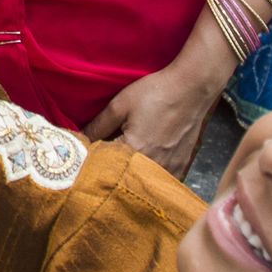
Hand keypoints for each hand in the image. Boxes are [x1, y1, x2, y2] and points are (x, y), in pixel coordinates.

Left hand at [86, 60, 220, 177]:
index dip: (93, 164)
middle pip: (125, 180)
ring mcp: (170, 169)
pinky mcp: (181, 167)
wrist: (192, 87)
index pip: (104, 167)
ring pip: (143, 184)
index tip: (85, 162)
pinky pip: (161, 183)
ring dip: (131, 180)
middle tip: (102, 168)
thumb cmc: (157, 92)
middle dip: (111, 175)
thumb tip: (79, 139)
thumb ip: (98, 125)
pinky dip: (150, 180)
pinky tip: (143, 172)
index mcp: (134, 151)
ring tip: (122, 170)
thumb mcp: (120, 105)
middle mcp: (153, 165)